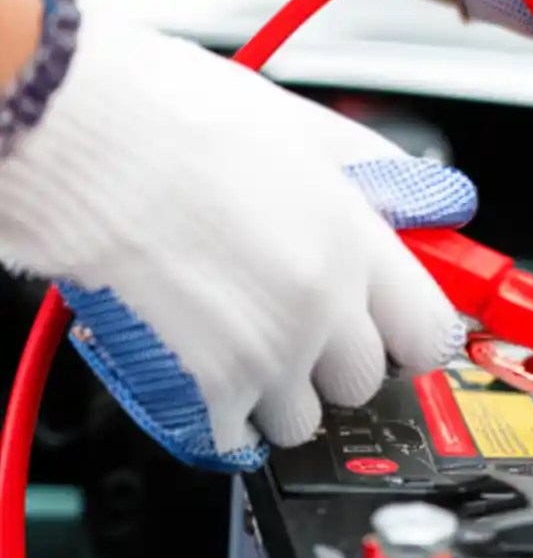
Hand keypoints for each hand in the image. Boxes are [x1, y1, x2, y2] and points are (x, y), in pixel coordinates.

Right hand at [0, 13, 474, 470]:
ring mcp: (267, 352)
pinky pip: (238, 438)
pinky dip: (223, 419)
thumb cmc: (172, 119)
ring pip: (304, 420)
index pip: (431, 335)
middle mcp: (322, 304)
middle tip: (298, 327)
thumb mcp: (303, 128)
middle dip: (335, 364)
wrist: (76, 138)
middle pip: (364, 382)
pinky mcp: (207, 389)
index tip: (397, 339)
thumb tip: (426, 196)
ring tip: (239, 342)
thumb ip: (375, 172)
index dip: (413, 341)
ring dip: (278, 396)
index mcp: (356, 242)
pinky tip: (203, 371)